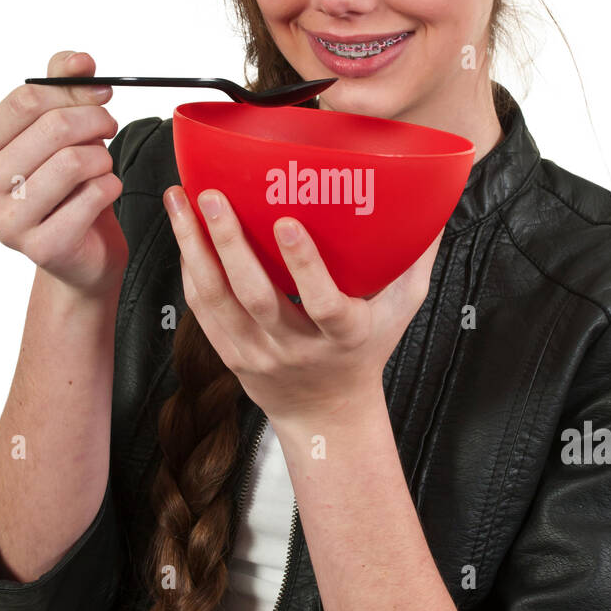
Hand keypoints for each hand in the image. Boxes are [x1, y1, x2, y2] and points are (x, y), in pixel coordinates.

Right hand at [0, 50, 126, 298]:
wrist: (80, 254)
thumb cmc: (66, 188)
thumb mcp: (58, 132)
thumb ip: (62, 86)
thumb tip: (79, 60)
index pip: (25, 100)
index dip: (72, 90)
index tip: (100, 93)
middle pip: (52, 128)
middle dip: (94, 120)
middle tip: (108, 127)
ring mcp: (7, 222)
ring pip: (74, 161)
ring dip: (103, 157)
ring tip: (102, 165)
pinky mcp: (43, 247)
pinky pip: (94, 195)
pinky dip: (111, 186)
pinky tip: (105, 192)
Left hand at [163, 184, 443, 424]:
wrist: (324, 414)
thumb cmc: (364, 350)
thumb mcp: (399, 312)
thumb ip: (414, 263)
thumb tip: (431, 208)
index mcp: (341, 336)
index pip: (322, 303)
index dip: (305, 267)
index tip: (289, 224)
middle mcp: (294, 347)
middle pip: (255, 297)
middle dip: (230, 243)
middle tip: (213, 196)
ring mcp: (256, 353)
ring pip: (216, 299)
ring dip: (193, 246)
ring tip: (179, 200)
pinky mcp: (229, 354)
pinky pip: (201, 308)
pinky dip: (189, 268)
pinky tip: (182, 231)